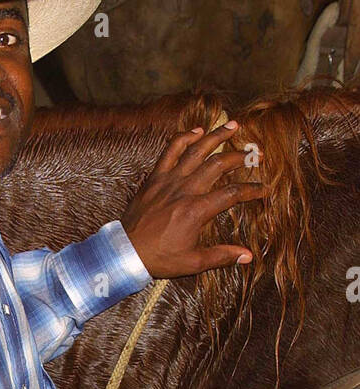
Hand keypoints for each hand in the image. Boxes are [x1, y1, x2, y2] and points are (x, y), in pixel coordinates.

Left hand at [122, 121, 264, 278]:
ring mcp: (168, 180)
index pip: (232, 193)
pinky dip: (184, 138)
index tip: (264, 189)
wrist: (125, 252)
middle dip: (241, 157)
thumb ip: (222, 256)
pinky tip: (198, 130)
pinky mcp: (155, 177)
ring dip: (217, 137)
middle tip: (256, 154)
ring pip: (196, 150)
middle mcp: (185, 190)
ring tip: (234, 126)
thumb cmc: (160, 258)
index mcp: (196, 211)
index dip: (252, 190)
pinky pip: (170, 150)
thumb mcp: (193, 262)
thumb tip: (248, 256)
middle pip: (219, 164)